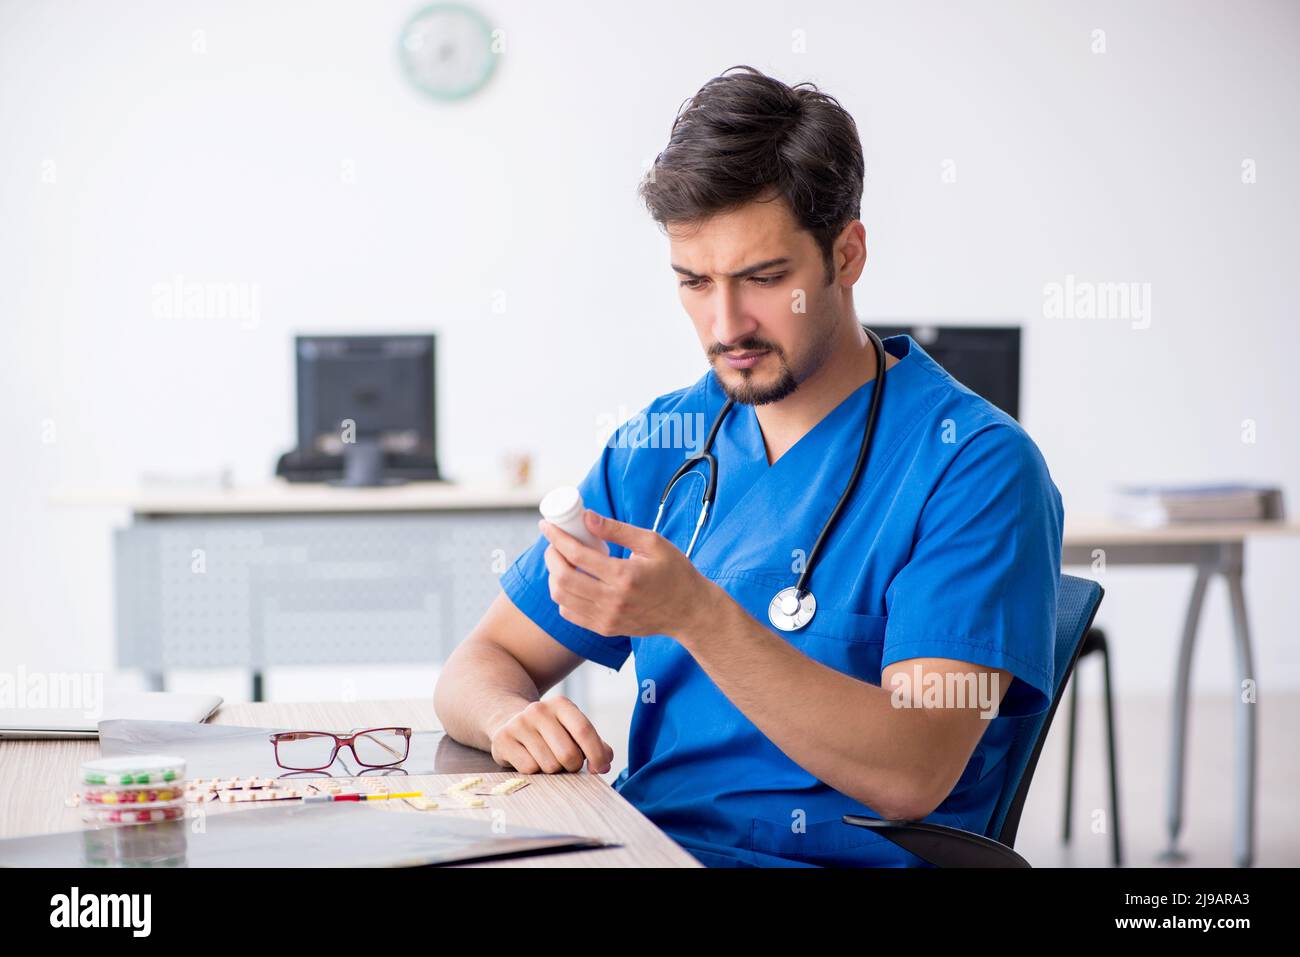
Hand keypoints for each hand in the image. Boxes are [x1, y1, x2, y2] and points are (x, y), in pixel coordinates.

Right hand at [487, 696, 613, 773]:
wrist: (509, 721)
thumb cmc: (551, 731)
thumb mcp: (573, 730)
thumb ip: (595, 744)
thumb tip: (605, 763)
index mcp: (561, 704)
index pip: (584, 730)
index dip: (596, 754)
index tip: (601, 769)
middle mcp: (539, 710)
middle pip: (568, 753)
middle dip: (573, 766)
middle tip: (568, 764)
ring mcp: (519, 724)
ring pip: (549, 765)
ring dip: (553, 770)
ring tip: (547, 759)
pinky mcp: (503, 740)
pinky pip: (530, 769)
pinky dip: (535, 772)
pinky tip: (530, 759)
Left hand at [539, 509, 716, 639]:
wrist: (689, 611)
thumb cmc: (675, 573)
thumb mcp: (653, 543)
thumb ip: (618, 530)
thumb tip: (587, 517)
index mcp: (625, 576)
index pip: (577, 555)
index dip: (557, 537)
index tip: (547, 526)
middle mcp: (613, 600)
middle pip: (562, 578)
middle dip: (551, 556)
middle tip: (554, 543)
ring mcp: (607, 618)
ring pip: (562, 598)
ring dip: (554, 576)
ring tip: (562, 561)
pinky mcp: (606, 628)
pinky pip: (570, 614)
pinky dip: (563, 596)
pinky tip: (572, 582)